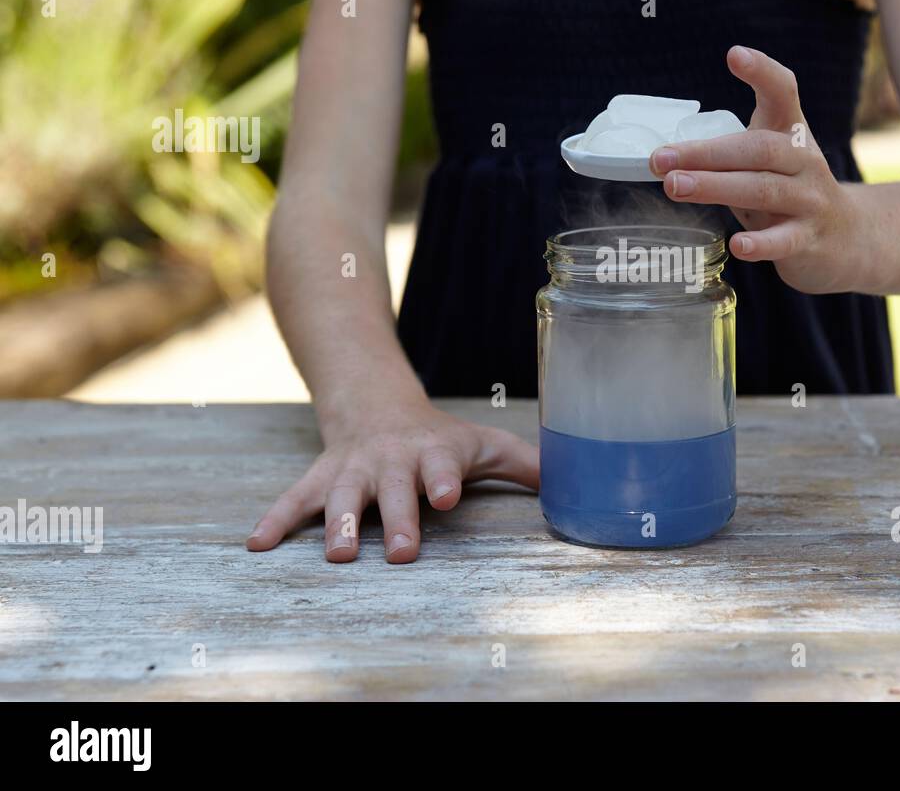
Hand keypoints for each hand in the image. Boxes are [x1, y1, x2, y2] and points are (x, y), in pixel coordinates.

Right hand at [245, 396, 538, 562]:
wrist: (377, 406)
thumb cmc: (441, 439)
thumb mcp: (484, 444)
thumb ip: (525, 464)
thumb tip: (579, 479)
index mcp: (431, 453)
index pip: (440, 465)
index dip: (443, 479)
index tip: (447, 497)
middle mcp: (390, 461)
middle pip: (393, 490)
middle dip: (398, 518)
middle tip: (404, 551)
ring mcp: (351, 470)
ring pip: (343, 498)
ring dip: (340, 526)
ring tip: (339, 557)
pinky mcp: (319, 480)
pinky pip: (293, 500)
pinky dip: (275, 520)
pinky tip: (256, 545)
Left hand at [650, 45, 864, 294]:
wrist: (848, 237)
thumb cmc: (789, 192)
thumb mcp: (768, 161)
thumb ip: (730, 150)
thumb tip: (664, 155)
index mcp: (791, 134)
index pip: (783, 92)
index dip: (762, 71)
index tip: (734, 55)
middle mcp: (804, 160)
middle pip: (758, 148)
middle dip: (706, 152)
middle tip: (661, 158)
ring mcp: (810, 200)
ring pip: (763, 190)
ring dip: (716, 188)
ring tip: (675, 187)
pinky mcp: (809, 239)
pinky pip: (784, 240)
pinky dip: (761, 243)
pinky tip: (737, 245)